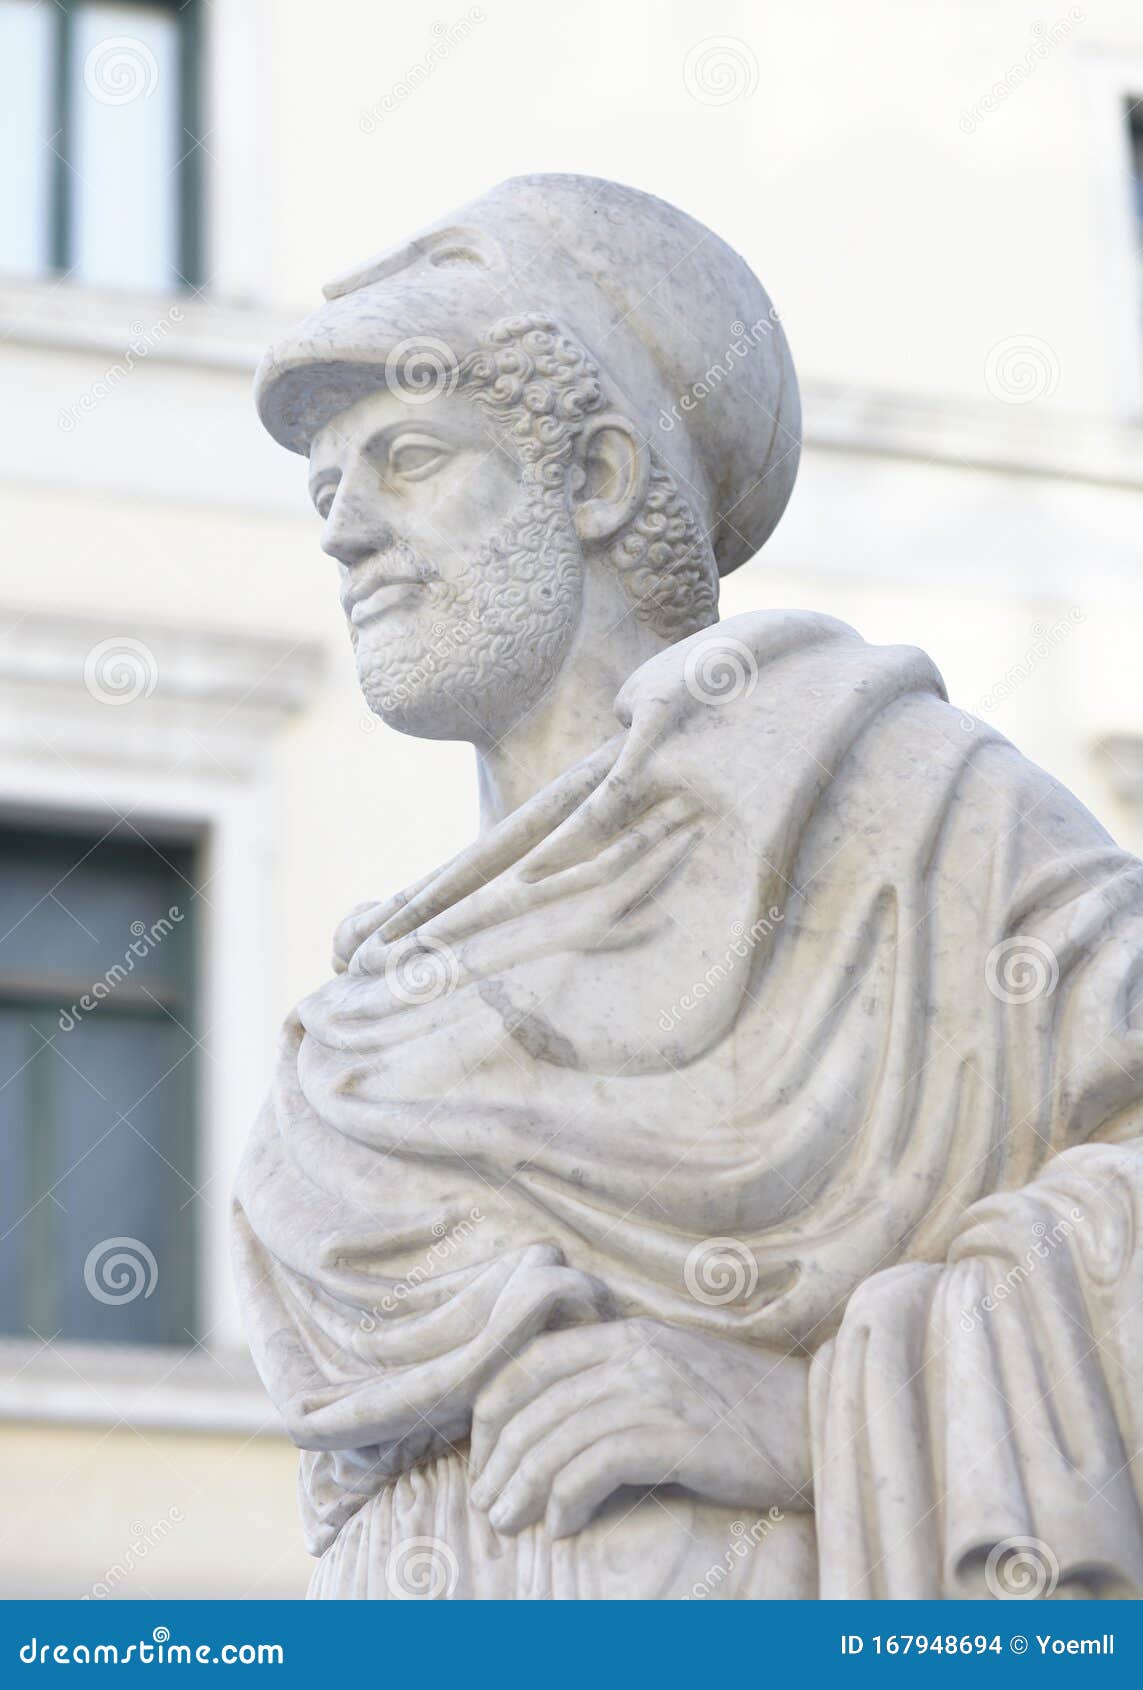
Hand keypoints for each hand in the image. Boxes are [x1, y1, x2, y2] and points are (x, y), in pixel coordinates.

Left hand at [469, 1317, 811, 1538]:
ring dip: (523, 1489)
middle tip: (489, 1503)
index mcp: (626, 1332)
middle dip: (497, 1459)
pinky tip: (564, 1526)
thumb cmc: (741, 1409)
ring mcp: (653, 1391)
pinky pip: (593, 1468)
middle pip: (530, 1403)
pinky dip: (566, 1502)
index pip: (527, 1361)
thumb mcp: (671, 1369)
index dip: (491, 1412)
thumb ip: (616, 1377)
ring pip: (554, 1439)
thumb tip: (551, 1421)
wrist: (817, 1422)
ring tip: (511, 1521)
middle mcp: (633, 1353)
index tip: (485, 1456)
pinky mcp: (673, 1436)